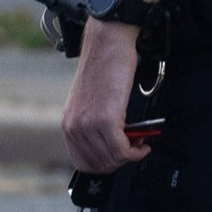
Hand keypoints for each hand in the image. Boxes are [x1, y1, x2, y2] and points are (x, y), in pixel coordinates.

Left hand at [65, 18, 154, 173]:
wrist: (107, 46)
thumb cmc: (105, 70)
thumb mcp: (91, 103)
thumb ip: (94, 126)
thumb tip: (112, 147)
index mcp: (69, 124)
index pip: (83, 162)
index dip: (105, 166)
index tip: (120, 158)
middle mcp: (74, 127)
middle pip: (99, 165)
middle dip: (121, 162)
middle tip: (135, 149)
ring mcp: (88, 125)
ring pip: (112, 159)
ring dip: (131, 156)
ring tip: (141, 143)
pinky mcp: (105, 119)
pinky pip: (121, 150)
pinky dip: (136, 152)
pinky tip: (143, 143)